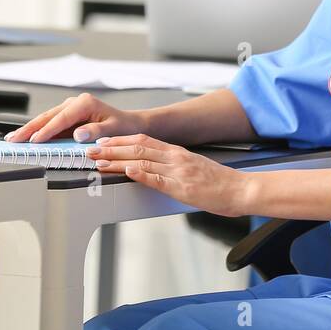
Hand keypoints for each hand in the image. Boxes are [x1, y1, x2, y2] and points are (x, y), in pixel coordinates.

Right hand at [5, 92, 149, 142]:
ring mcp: (69, 109)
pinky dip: (37, 130)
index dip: (47, 131)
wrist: (130, 124)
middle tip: (14, 139)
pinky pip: (49, 123)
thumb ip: (97, 131)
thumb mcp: (114, 130)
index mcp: (85, 103)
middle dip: (29, 128)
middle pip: (48, 116)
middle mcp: (75, 103)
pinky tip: (26, 137)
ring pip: (45, 119)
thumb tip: (78, 134)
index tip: (35, 141)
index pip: (61, 118)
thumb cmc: (124, 127)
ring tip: (13, 138)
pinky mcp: (67, 117)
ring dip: (29, 129)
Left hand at [87, 134, 250, 215]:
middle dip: (110, 149)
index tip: (102, 141)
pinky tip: (127, 172)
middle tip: (90, 150)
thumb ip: (172, 164)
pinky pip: (158, 179)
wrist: (240, 189)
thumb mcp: (192, 166)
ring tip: (98, 162)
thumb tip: (151, 166)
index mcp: (177, 152)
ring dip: (117, 161)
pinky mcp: (182, 188)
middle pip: (137, 148)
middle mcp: (175, 157)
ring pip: (142, 161)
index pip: (142, 140)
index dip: (119, 140)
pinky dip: (141, 174)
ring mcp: (178, 172)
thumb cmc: (218, 182)